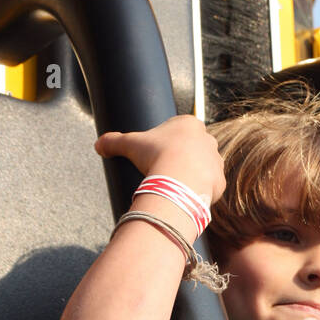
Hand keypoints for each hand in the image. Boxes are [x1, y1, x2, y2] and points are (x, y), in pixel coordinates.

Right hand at [95, 115, 225, 204]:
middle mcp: (208, 139)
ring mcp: (217, 160)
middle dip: (181, 156)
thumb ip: (113, 141)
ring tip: (176, 184)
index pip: (179, 129)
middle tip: (165, 169)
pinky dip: (200, 190)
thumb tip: (98, 145)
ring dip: (193, 173)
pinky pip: (210, 185)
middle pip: (193, 147)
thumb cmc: (156, 156)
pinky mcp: (221, 181)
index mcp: (190, 124)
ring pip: (203, 166)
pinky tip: (187, 195)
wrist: (178, 181)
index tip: (157, 153)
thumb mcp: (130, 144)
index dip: (167, 141)